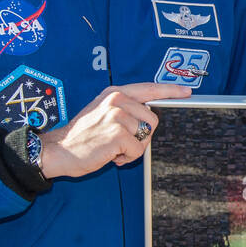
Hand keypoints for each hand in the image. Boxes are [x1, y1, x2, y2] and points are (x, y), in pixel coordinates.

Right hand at [38, 82, 184, 178]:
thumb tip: (148, 113)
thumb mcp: (102, 112)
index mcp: (114, 93)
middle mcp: (117, 100)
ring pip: (146, 136)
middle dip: (141, 136)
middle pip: (152, 119)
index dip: (170, 91)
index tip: (186, 92)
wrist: (59, 150)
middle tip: (119, 141)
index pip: (149, 89)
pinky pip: (138, 150)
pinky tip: (110, 154)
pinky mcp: (117, 133)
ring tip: (112, 147)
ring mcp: (117, 115)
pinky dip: (126, 158)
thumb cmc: (82, 136)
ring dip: (132, 148)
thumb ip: (124, 108)